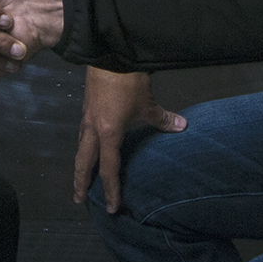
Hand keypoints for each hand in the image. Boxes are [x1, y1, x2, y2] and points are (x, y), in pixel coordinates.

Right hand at [73, 68, 184, 211]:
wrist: (109, 53)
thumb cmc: (128, 81)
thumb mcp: (148, 103)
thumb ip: (163, 119)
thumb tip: (182, 127)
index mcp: (108, 133)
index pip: (108, 170)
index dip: (110, 190)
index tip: (111, 207)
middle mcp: (93, 129)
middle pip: (83, 162)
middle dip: (81, 182)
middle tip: (80, 199)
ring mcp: (87, 117)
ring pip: (80, 147)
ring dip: (80, 164)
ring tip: (82, 175)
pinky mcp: (87, 106)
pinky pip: (83, 132)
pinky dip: (84, 145)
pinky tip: (89, 144)